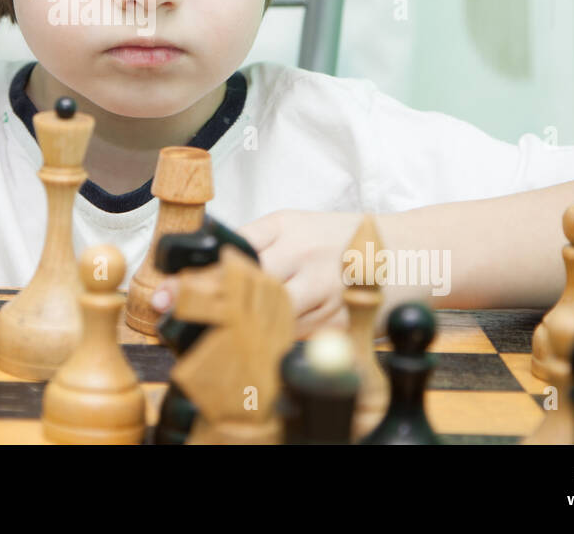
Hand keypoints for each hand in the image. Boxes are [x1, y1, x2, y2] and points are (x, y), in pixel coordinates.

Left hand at [152, 210, 366, 338]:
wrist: (408, 250)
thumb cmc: (342, 238)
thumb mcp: (296, 224)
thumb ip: (256, 242)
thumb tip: (202, 266)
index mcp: (285, 226)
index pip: (230, 250)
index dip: (195, 273)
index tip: (165, 291)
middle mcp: (303, 255)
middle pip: (244, 284)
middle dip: (208, 303)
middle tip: (172, 316)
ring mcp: (323, 290)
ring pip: (269, 316)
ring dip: (237, 329)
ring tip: (209, 338)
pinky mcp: (339, 322)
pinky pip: (297, 339)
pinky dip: (275, 345)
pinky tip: (256, 349)